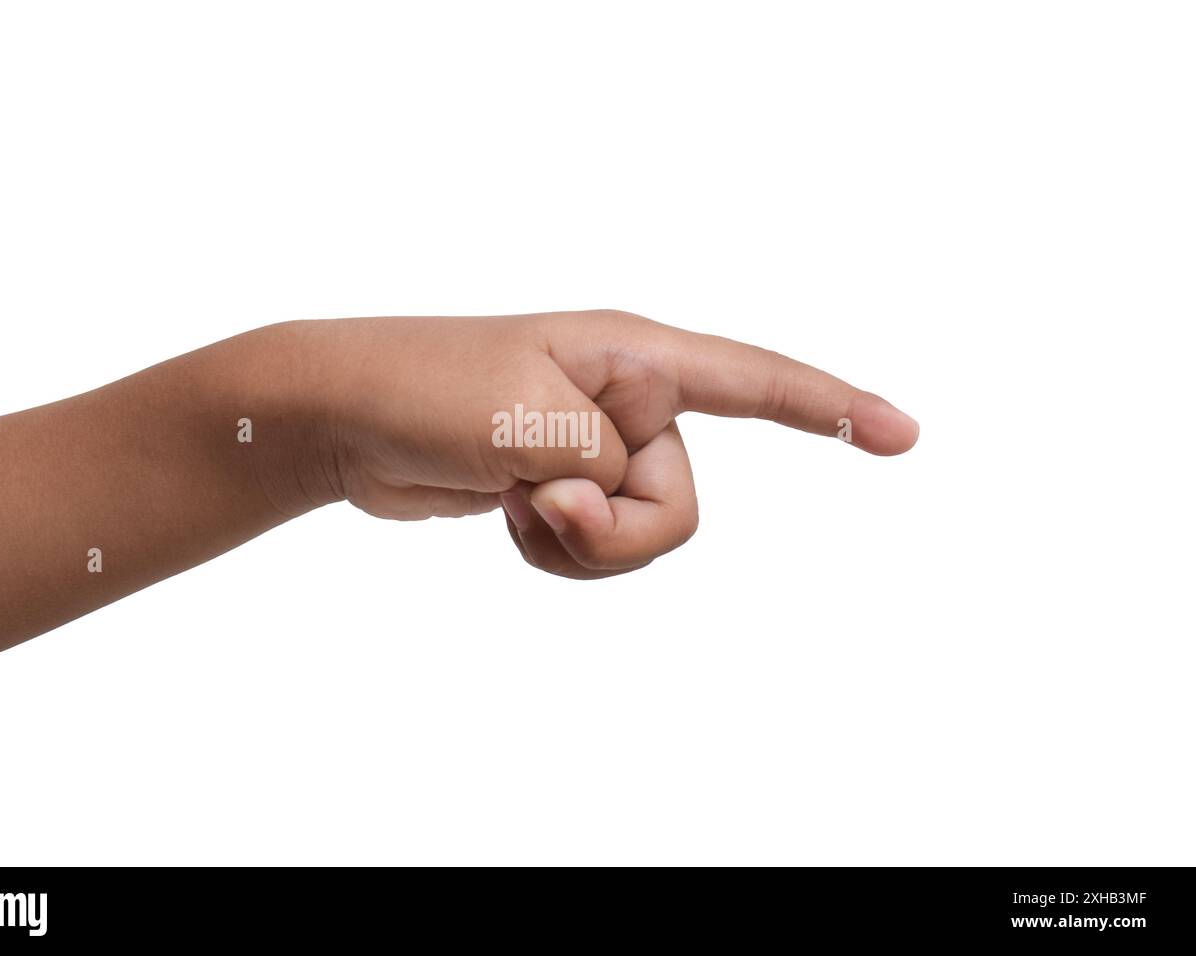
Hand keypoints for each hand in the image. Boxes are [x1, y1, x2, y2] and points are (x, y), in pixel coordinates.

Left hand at [292, 310, 917, 578]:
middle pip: (681, 504)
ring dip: (577, 543)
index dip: (832, 410)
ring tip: (515, 501)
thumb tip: (623, 489)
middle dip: (616, 528)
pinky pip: (594, 547)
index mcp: (633, 359)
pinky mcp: (563, 485)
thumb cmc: (423, 390)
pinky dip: (553, 551)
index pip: (756, 382)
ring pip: (640, 536)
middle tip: (540, 496)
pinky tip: (507, 514)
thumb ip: (604, 463)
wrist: (345, 414)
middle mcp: (627, 402)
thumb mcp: (526, 423)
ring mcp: (596, 447)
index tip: (903, 437)